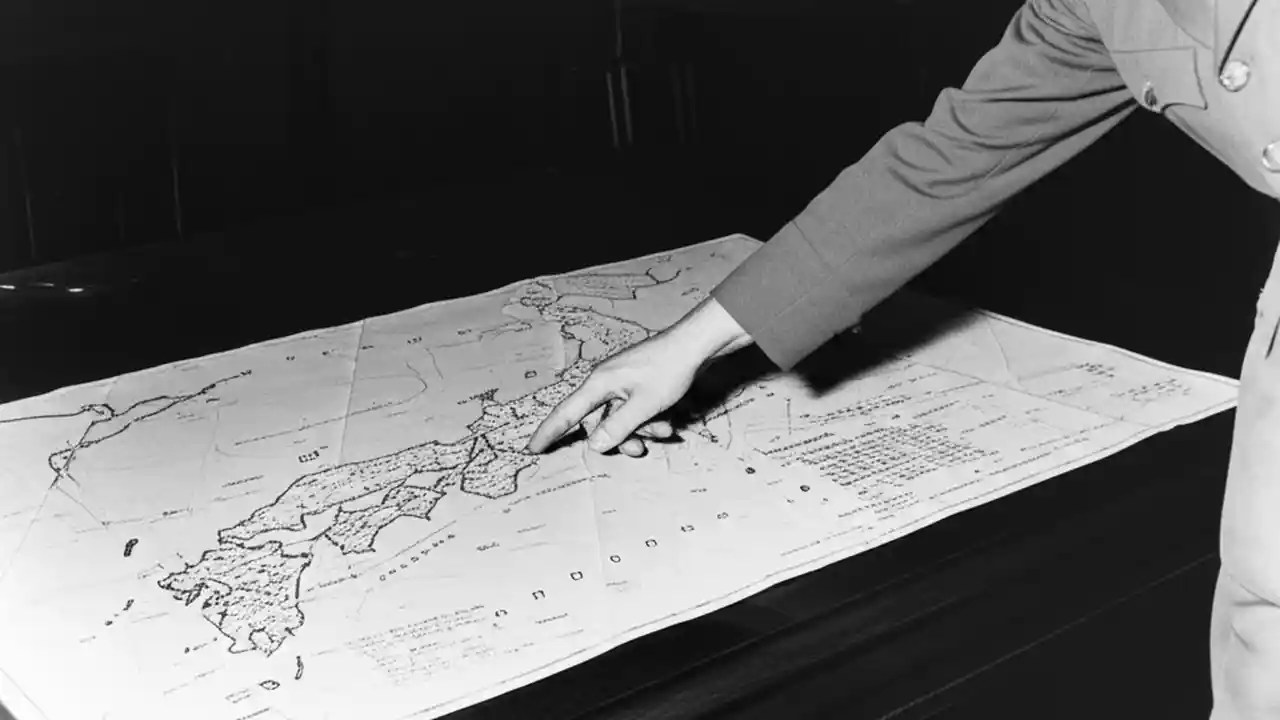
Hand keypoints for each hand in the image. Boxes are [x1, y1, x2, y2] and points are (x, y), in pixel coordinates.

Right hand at [526, 298, 751, 456]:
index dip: (548, 432)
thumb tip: (594, 445)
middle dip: (620, 438)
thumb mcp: (643, 405)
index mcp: (599, 384)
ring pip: (620, 418)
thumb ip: (617, 428)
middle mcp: (606, 382)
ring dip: (640, 430)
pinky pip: (633, 410)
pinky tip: (667, 419)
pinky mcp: (637, 383)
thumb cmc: (669, 370)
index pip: (566, 413)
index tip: (531, 449)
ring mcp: (622, 382)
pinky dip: (648, 419)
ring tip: (664, 429)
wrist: (694, 345)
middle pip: (599, 422)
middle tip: (641, 448)